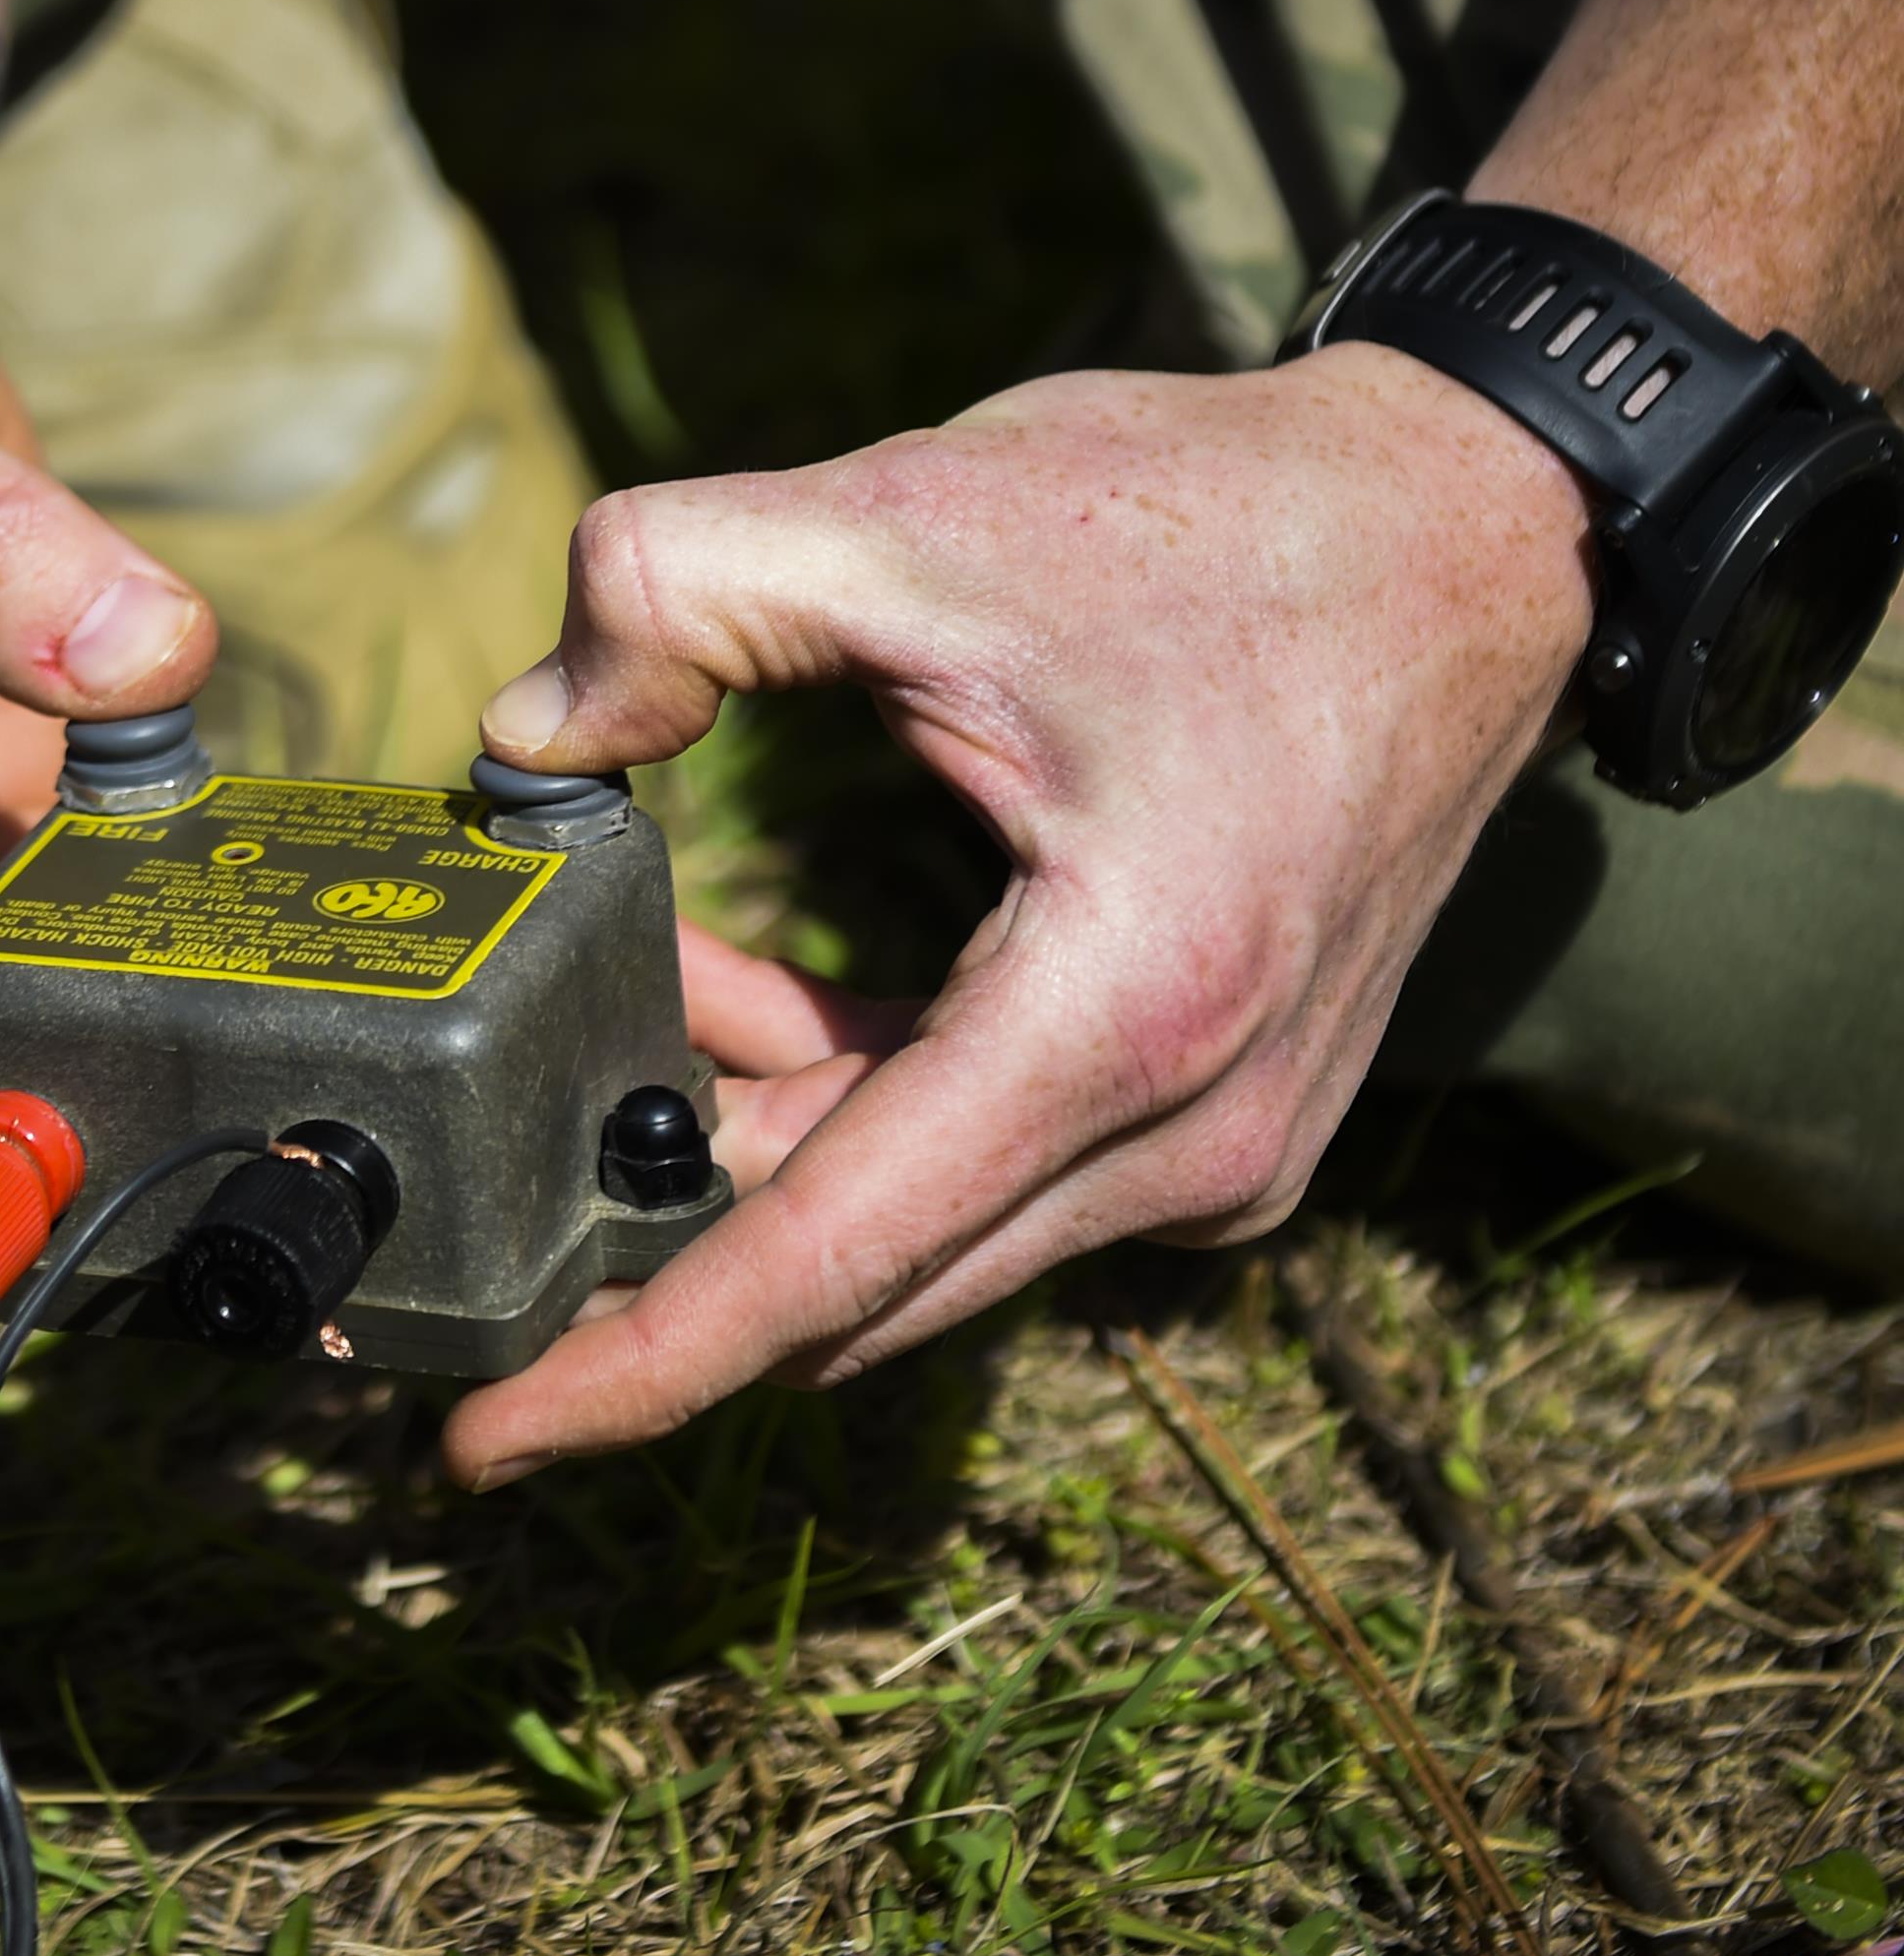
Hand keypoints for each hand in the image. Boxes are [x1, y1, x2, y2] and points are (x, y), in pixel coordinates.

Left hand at [443, 347, 1594, 1487]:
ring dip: (750, 1146)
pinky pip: (979, 1177)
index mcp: (1122, 1016)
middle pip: (852, 1281)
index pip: (824, 1262)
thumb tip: (524, 739)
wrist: (1473, 532)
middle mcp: (1190, 1135)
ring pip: (908, 1231)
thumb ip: (676, 595)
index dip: (637, 1368)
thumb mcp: (914, 516)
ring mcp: (1221, 1151)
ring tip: (627, 999)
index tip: (483, 1440)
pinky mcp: (1221, 1124)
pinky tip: (749, 1002)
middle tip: (485, 1188)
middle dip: (657, 1252)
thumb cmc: (1215, 523)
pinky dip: (848, 1112)